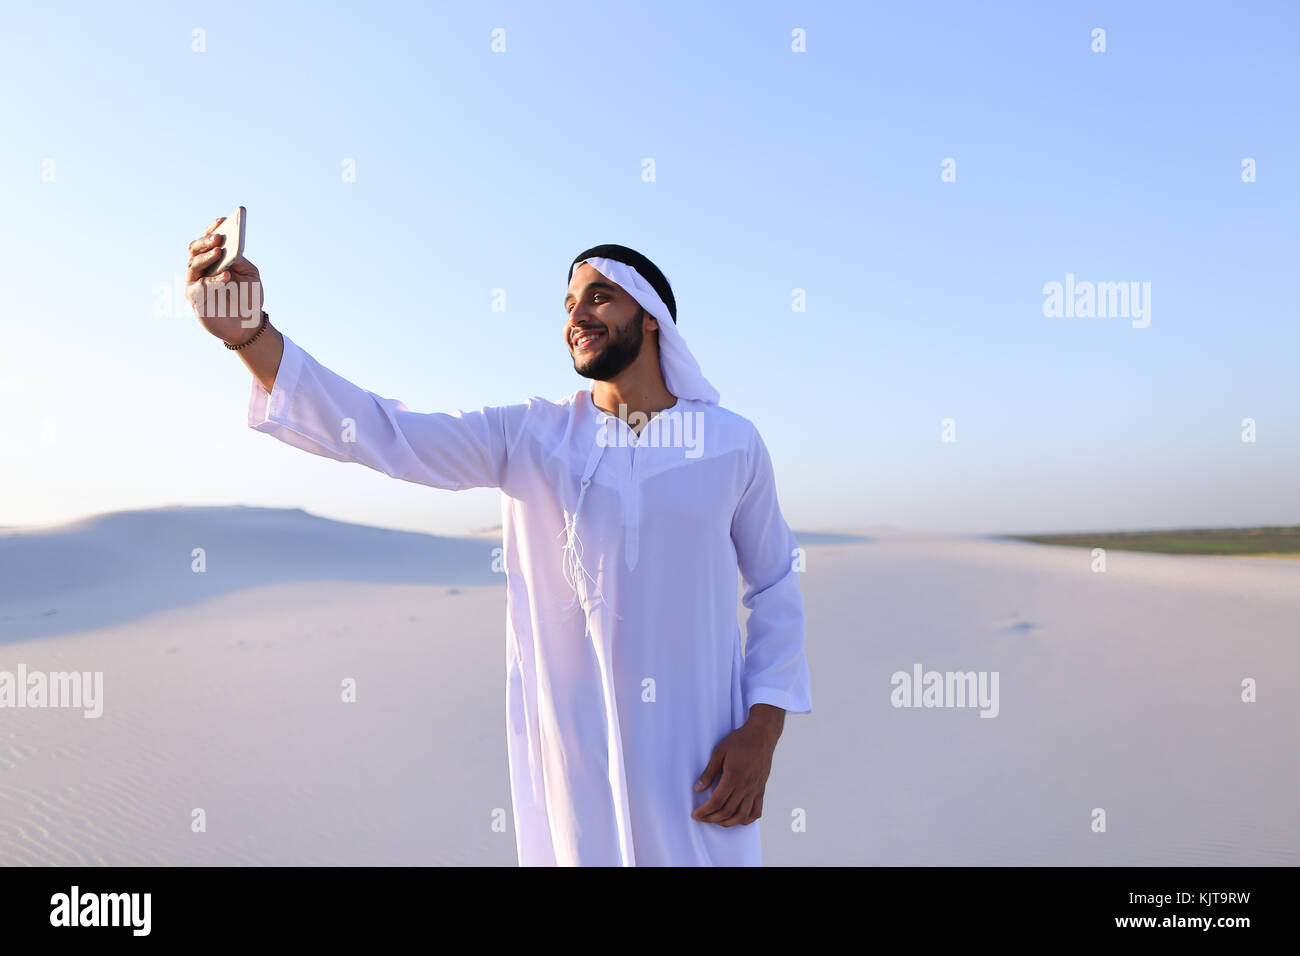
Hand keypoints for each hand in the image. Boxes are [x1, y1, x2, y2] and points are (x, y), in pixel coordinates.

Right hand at [186, 216, 264, 343]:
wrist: (248, 324)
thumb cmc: (248, 297)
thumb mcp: (250, 275)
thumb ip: (240, 261)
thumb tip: (230, 248)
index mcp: (214, 258)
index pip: (208, 238)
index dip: (213, 228)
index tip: (222, 220)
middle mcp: (201, 268)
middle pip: (196, 249)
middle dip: (206, 240)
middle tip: (219, 236)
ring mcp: (195, 282)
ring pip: (194, 264)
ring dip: (207, 256)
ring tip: (220, 250)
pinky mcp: (195, 299)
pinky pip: (200, 287)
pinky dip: (213, 280)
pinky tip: (226, 276)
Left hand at [690, 716, 781, 826]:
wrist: (762, 735)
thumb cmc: (739, 741)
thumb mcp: (719, 752)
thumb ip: (708, 772)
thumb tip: (697, 789)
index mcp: (733, 776)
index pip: (717, 801)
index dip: (705, 811)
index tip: (695, 815)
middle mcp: (746, 786)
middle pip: (727, 811)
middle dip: (712, 818)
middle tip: (702, 818)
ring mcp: (755, 789)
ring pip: (742, 815)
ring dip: (728, 823)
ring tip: (716, 821)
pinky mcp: (761, 789)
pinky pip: (756, 811)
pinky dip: (747, 819)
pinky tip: (737, 819)